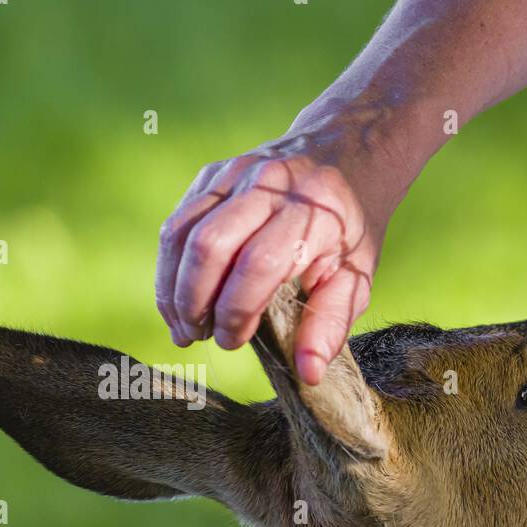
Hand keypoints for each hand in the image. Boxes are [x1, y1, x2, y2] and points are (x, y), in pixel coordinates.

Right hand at [155, 138, 383, 385]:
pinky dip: (169, 266)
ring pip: (181, 232)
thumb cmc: (352, 226)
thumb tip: (306, 374)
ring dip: (171, 287)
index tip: (233, 341)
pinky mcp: (213, 174)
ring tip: (181, 326)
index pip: (257, 266)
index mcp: (310, 214)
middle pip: (209, 246)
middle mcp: (269, 186)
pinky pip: (177, 222)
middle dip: (193, 302)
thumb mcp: (358, 274)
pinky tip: (176, 297)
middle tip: (198, 336)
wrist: (348, 151)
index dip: (236, 311)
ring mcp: (236, 174)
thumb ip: (330, 324)